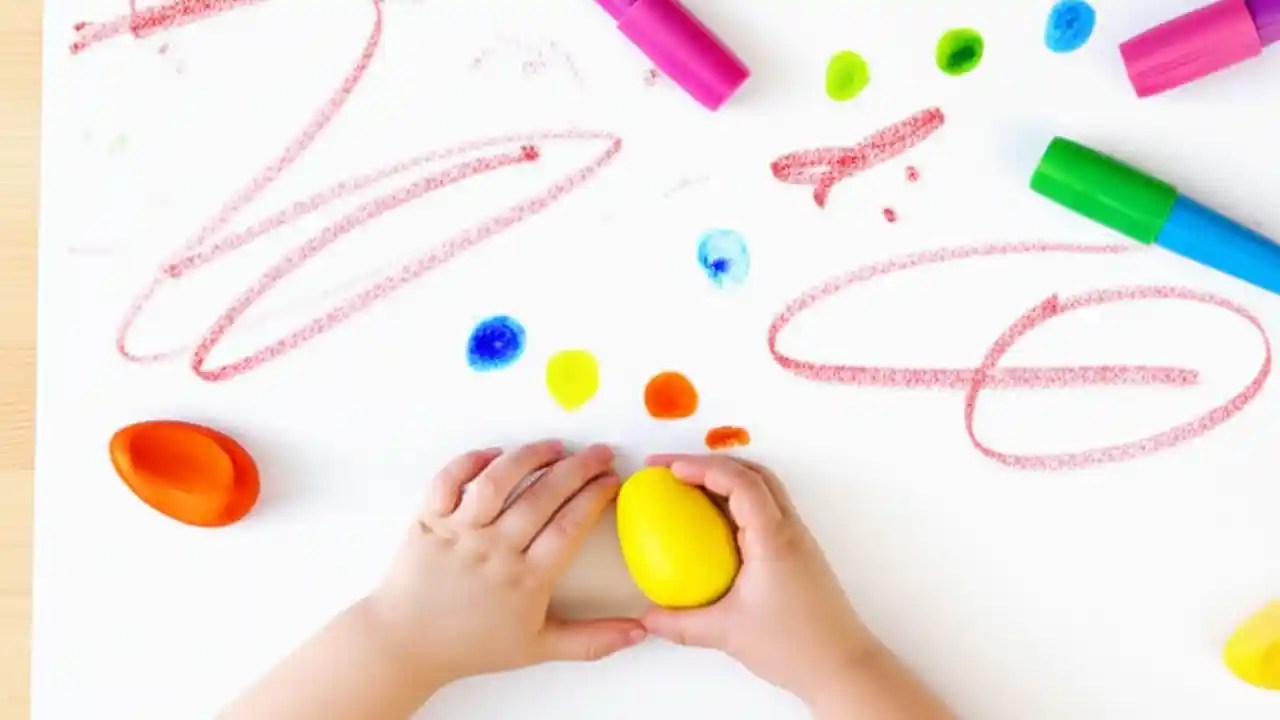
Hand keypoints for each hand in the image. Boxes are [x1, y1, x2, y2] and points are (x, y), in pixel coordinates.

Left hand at [366, 441, 645, 684]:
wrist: (406, 645)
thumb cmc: (472, 645)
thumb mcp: (538, 647)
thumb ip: (592, 640)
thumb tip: (641, 632)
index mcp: (525, 581)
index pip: (569, 527)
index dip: (595, 497)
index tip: (613, 479)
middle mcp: (493, 551)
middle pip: (542, 497)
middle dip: (578, 468)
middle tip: (599, 452)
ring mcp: (459, 533)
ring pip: (496, 481)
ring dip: (529, 456)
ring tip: (554, 446)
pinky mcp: (429, 520)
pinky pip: (448, 480)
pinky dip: (469, 461)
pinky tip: (495, 454)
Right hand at [639, 455, 877, 704]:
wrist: (844, 667)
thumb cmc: (795, 647)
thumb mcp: (728, 633)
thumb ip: (681, 624)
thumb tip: (646, 618)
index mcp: (773, 538)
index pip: (740, 482)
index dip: (702, 467)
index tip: (669, 470)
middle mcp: (789, 530)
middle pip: (754, 473)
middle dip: (711, 464)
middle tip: (672, 471)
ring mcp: (798, 540)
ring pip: (764, 489)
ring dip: (727, 479)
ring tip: (689, 488)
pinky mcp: (798, 554)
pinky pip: (766, 511)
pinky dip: (738, 502)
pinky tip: (713, 525)